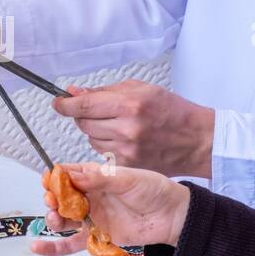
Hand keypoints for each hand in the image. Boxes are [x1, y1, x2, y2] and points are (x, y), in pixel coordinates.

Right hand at [30, 162, 189, 255]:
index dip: (55, 178)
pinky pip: (70, 243)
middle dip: (52, 199)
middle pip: (60, 197)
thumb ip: (100, 178)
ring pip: (63, 219)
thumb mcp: (128, 179)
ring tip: (54, 220)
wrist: (172, 217)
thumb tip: (74, 175)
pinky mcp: (95, 236)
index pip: (67, 174)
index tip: (50, 182)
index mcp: (95, 176)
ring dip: (53, 219)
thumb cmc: (154, 191)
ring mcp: (91, 217)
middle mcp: (89, 195)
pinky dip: (54, 247)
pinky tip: (37, 247)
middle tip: (53, 202)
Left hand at [52, 80, 214, 178]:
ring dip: (97, 131)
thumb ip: (105, 91)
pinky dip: (107, 146)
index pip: (84, 105)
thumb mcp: (141, 89)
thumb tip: (74, 92)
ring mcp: (126, 150)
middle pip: (84, 122)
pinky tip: (124, 141)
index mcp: (130, 105)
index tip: (58, 103)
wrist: (196, 140)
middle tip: (101, 112)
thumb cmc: (171, 110)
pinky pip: (101, 153)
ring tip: (119, 126)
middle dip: (85, 115)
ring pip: (91, 139)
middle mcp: (126, 129)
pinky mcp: (127, 166)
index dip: (65, 104)